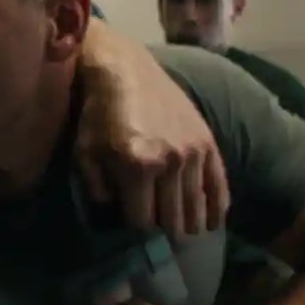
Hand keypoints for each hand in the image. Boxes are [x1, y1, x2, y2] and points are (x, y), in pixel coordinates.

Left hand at [74, 20, 229, 238]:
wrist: (125, 71)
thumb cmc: (98, 114)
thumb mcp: (85, 153)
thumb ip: (97, 189)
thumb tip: (115, 211)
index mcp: (137, 166)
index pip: (143, 220)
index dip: (136, 229)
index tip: (132, 226)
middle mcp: (170, 162)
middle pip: (173, 218)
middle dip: (165, 230)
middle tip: (159, 232)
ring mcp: (193, 152)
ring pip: (197, 206)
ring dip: (191, 225)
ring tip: (186, 233)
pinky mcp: (208, 142)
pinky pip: (219, 184)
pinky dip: (218, 207)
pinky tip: (215, 222)